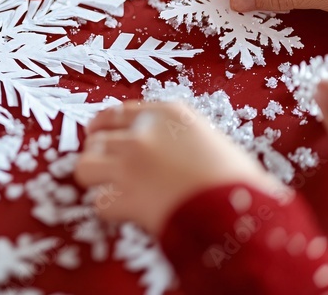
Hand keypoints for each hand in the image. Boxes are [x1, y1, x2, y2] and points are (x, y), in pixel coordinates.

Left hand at [74, 101, 282, 234]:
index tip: (97, 135)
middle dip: (99, 156)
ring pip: (85, 166)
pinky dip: (112, 212)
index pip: (116, 113)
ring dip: (96, 181)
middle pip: (96, 139)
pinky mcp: (125, 195)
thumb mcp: (211, 142)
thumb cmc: (239, 181)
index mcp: (168, 115)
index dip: (102, 126)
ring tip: (112, 192)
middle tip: (107, 171)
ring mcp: (130, 163)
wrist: (242, 210)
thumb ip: (181, 140)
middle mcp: (143, 133)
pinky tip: (128, 214)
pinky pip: (99, 203)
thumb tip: (169, 154)